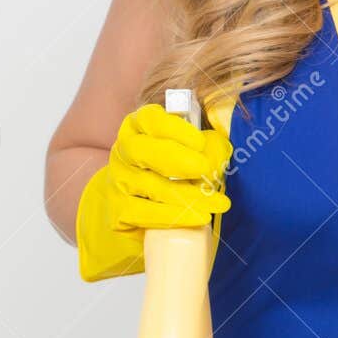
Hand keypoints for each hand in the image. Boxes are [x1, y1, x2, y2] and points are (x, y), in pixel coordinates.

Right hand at [76, 102, 232, 281]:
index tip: (200, 142)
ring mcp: (118, 182)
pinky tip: (199, 217)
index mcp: (140, 129)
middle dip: (177, 159)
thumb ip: (207, 148)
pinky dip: (175, 216)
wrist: (136, 209)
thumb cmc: (170, 172)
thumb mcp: (189, 153)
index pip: (150, 119)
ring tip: (218, 203)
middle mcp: (123, 152)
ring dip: (189, 195)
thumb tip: (218, 155)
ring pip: (149, 185)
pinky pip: (144, 214)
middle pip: (142, 150)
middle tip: (205, 169)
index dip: (174, 128)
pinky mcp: (118, 212)